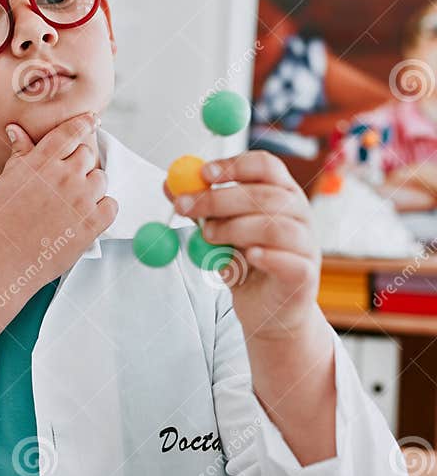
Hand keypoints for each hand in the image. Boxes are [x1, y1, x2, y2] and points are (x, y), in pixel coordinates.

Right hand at [0, 111, 118, 288]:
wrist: (2, 259)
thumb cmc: (2, 219)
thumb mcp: (7, 180)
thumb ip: (20, 153)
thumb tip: (15, 128)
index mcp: (41, 162)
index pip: (70, 132)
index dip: (84, 122)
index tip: (92, 119)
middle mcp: (63, 176)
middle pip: (88, 155)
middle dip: (80, 164)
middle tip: (66, 182)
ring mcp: (80, 199)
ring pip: (101, 179)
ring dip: (91, 187)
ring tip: (71, 203)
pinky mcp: (92, 223)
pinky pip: (111, 205)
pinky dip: (102, 209)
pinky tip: (83, 217)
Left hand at [167, 150, 321, 339]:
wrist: (268, 309)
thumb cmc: (248, 264)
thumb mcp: (218, 231)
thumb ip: (199, 208)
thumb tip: (169, 184)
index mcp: (281, 194)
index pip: (266, 166)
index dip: (235, 166)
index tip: (203, 173)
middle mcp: (299, 215)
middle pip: (265, 195)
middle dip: (219, 198)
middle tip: (186, 207)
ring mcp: (306, 245)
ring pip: (275, 226)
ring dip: (234, 228)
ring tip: (209, 237)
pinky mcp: (304, 275)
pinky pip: (289, 262)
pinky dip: (266, 256)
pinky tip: (247, 257)